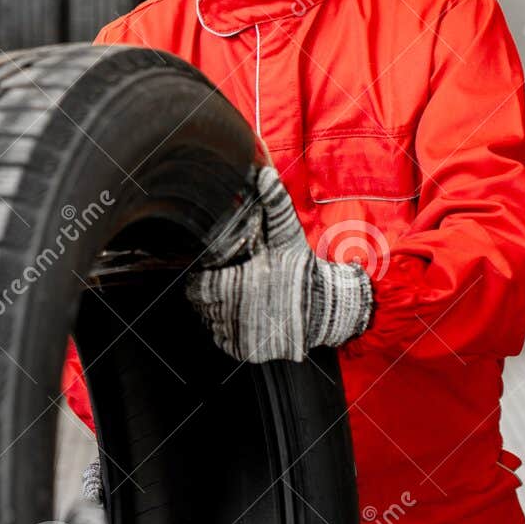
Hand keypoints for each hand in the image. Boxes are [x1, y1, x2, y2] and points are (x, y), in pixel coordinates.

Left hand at [184, 166, 372, 361]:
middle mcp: (237, 314)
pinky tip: (241, 315)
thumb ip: (273, 204)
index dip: (200, 278)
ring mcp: (242, 336)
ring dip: (215, 311)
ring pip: (209, 322)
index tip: (210, 270)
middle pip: (201, 305)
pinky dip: (226, 330)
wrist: (326, 309)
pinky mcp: (248, 351)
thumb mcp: (287, 235)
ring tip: (234, 296)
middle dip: (206, 292)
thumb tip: (262, 172)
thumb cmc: (301, 268)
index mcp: (241, 284)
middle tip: (223, 281)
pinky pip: (222, 341)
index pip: (198, 286)